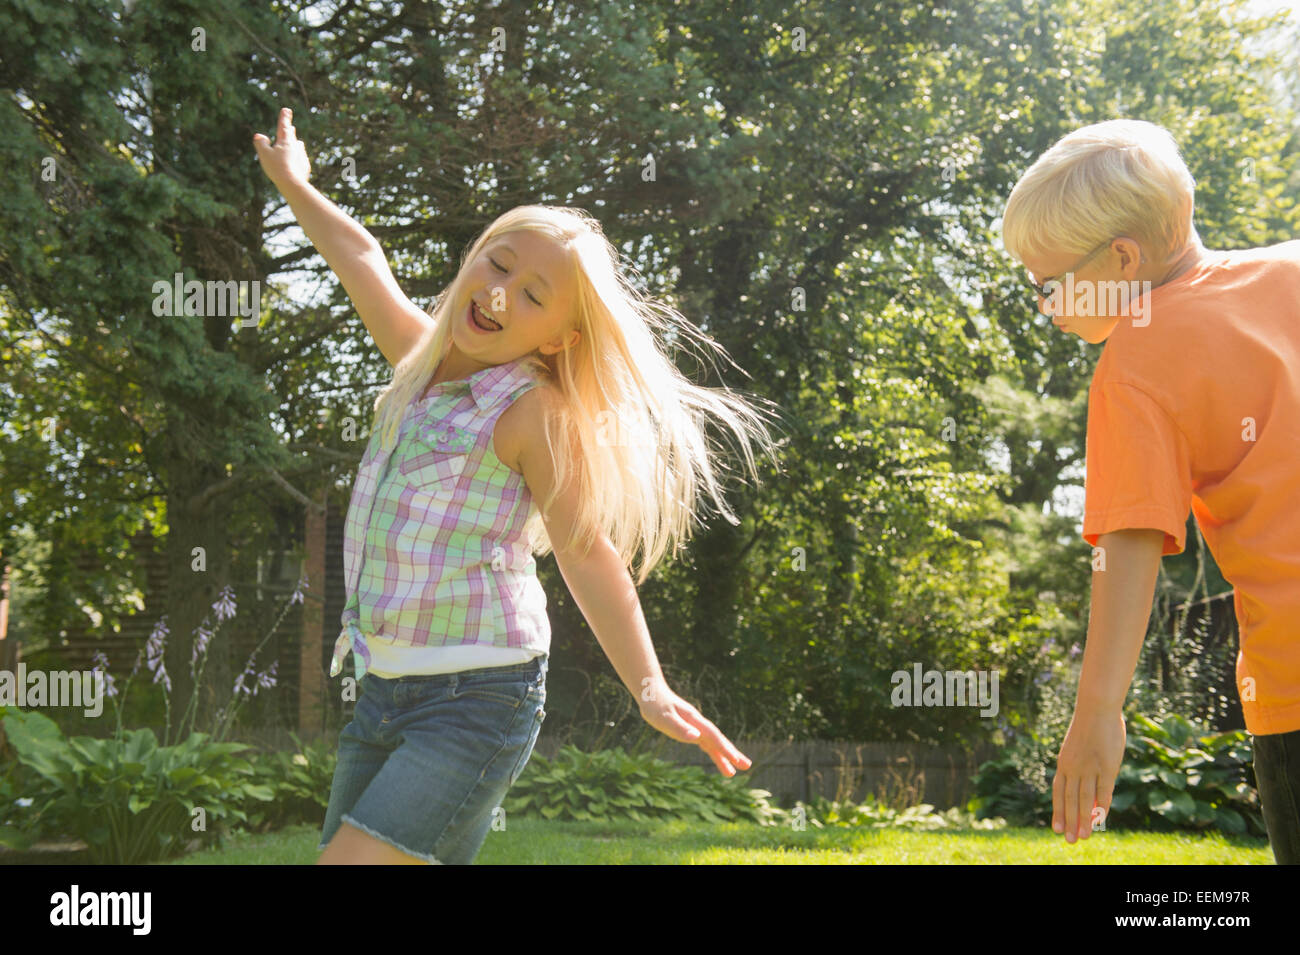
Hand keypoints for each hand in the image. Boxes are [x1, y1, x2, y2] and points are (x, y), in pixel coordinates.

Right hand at [252, 107, 311, 188]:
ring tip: (296, 141)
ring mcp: (302, 157)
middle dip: (290, 131)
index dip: (284, 118)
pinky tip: (297, 161)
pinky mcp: (306, 167)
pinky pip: (301, 160)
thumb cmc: (276, 168)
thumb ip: (261, 143)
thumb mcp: (264, 154)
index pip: (284, 127)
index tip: (287, 110)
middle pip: (292, 136)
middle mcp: (296, 147)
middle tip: (291, 126)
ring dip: (295, 144)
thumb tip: (259, 136)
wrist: (292, 184)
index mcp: (285, 142)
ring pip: (299, 147)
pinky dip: (298, 158)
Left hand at [638, 682, 751, 776]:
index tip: (736, 760)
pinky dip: (713, 752)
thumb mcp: (664, 718)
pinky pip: (705, 743)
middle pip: (718, 740)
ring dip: (724, 756)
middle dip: (732, 753)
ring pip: (713, 743)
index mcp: (694, 720)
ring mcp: (695, 727)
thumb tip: (697, 738)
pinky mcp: (690, 730)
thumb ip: (680, 728)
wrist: (651, 693)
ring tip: (733, 772)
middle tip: (747, 766)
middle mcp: (698, 724)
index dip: (725, 748)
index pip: (714, 736)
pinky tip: (718, 759)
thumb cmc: (655, 706)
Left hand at [1052, 709, 1126, 842]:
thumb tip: (1082, 780)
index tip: (1057, 828)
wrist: (1096, 708)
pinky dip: (1101, 806)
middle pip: (1070, 800)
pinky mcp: (1106, 766)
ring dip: (1083, 820)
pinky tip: (1100, 820)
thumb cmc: (1089, 726)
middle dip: (1069, 822)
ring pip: (1085, 800)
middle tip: (1070, 841)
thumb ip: (1078, 765)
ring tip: (1082, 837)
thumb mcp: (1077, 748)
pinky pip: (1104, 790)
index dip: (1058, 811)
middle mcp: (1073, 768)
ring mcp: (1089, 768)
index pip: (1058, 793)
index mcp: (1063, 763)